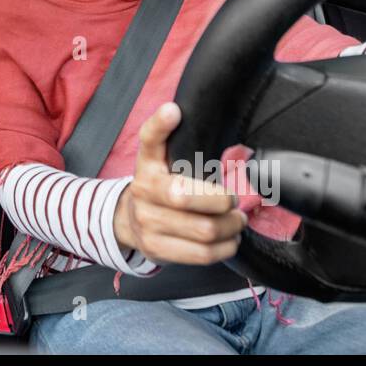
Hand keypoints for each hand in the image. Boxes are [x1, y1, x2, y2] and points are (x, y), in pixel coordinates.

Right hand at [112, 101, 247, 264]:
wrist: (128, 220)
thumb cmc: (158, 185)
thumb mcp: (160, 159)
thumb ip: (173, 137)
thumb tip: (181, 112)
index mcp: (147, 164)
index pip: (149, 140)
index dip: (160, 125)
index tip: (173, 111)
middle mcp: (143, 192)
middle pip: (186, 197)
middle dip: (223, 202)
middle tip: (235, 201)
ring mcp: (147, 224)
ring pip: (203, 230)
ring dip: (230, 227)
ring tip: (236, 222)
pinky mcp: (157, 249)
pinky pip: (201, 254)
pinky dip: (225, 247)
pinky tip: (229, 239)